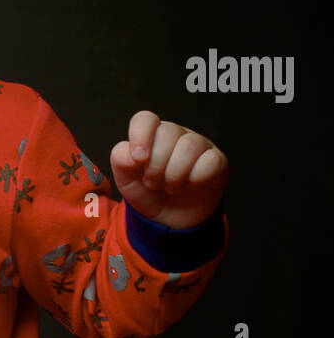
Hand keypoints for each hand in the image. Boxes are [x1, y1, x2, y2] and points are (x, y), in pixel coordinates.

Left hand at [109, 112, 228, 229]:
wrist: (168, 219)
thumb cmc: (149, 193)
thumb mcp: (126, 179)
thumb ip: (121, 160)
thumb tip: (131, 153)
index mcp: (152, 135)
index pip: (145, 119)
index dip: (140, 136)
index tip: (139, 160)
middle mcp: (176, 135)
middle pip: (167, 133)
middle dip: (156, 166)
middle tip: (153, 182)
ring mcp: (199, 146)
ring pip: (189, 146)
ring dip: (174, 175)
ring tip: (170, 187)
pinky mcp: (217, 161)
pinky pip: (210, 161)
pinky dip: (196, 178)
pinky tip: (191, 185)